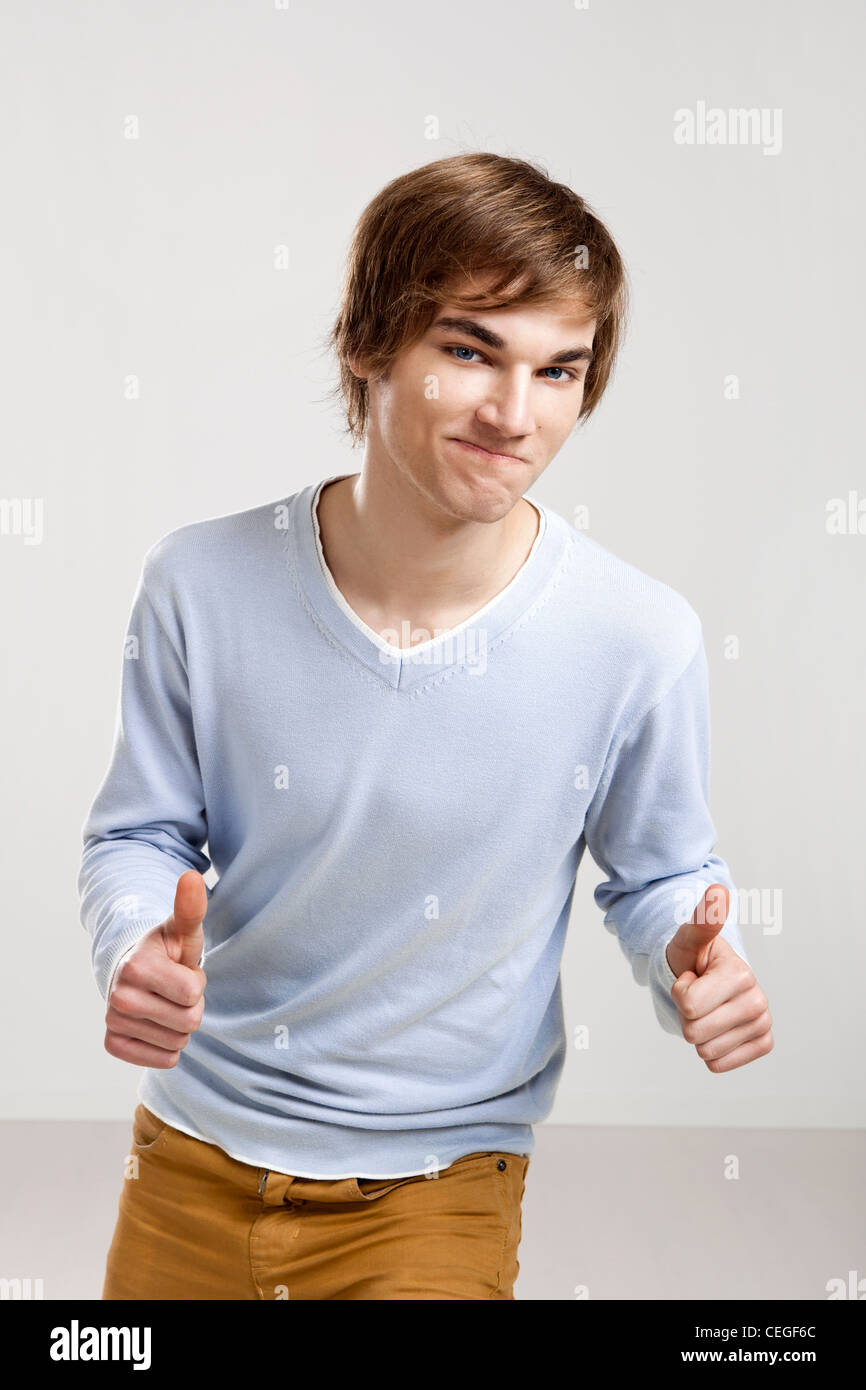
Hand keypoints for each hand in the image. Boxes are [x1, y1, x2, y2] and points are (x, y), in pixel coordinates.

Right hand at [104, 870, 207, 1069]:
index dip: (196, 983)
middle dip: (191, 1006)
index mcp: (137, 967)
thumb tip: (192, 877)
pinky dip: (166, 1047)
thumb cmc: (166, 950)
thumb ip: (190, 907)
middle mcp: (119, 997)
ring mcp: (113, 1021)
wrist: (134, 969)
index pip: (193, 994)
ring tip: (165, 1002)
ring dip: (179, 1026)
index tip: (181, 970)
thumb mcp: (182, 930)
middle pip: (189, 1022)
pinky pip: (163, 1060)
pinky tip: (156, 1025)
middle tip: (175, 989)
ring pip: (178, 1043)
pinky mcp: (113, 1043)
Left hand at [665, 883, 773, 1072]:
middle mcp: (758, 1000)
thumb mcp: (689, 939)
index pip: (688, 1004)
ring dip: (698, 1032)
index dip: (680, 992)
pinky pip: (718, 1065)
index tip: (691, 977)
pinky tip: (718, 1028)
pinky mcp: (762, 1044)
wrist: (706, 978)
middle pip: (694, 1032)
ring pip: (705, 1051)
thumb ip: (703, 919)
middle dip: (686, 1015)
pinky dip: (710, 1051)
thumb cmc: (693, 958)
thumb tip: (718, 891)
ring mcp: (763, 1024)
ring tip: (707, 1010)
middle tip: (697, 996)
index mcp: (741, 973)